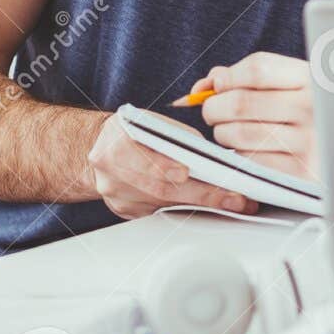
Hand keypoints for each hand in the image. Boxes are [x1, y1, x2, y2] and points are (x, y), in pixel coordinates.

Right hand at [86, 113, 253, 219]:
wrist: (99, 147)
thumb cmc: (132, 131)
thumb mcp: (149, 122)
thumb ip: (176, 137)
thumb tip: (213, 156)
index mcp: (116, 142)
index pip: (144, 157)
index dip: (165, 166)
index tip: (189, 173)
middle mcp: (112, 171)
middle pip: (160, 188)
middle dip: (202, 193)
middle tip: (234, 198)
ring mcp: (117, 194)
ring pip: (164, 203)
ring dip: (199, 203)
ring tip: (231, 202)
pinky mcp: (124, 209)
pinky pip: (158, 211)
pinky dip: (184, 207)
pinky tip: (206, 206)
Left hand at [183, 52, 316, 180]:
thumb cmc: (309, 112)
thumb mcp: (292, 85)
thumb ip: (248, 77)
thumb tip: (204, 85)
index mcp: (313, 78)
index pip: (257, 69)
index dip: (227, 77)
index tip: (219, 85)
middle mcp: (313, 108)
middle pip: (241, 102)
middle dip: (214, 107)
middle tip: (213, 112)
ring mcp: (309, 141)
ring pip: (238, 134)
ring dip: (222, 133)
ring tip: (228, 131)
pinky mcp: (300, 172)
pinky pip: (249, 161)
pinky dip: (238, 156)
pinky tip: (247, 150)